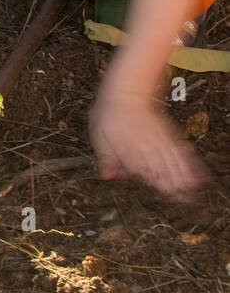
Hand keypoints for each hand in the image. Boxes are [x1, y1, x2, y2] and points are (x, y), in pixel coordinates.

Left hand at [89, 89, 207, 201]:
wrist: (127, 93)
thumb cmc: (109, 114)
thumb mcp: (99, 135)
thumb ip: (105, 158)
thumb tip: (106, 176)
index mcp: (127, 148)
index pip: (143, 169)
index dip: (155, 182)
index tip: (165, 194)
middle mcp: (145, 145)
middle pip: (161, 167)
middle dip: (173, 184)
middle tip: (184, 199)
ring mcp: (158, 139)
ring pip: (173, 161)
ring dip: (183, 176)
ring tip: (192, 190)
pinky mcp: (167, 134)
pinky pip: (180, 151)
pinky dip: (189, 162)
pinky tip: (194, 171)